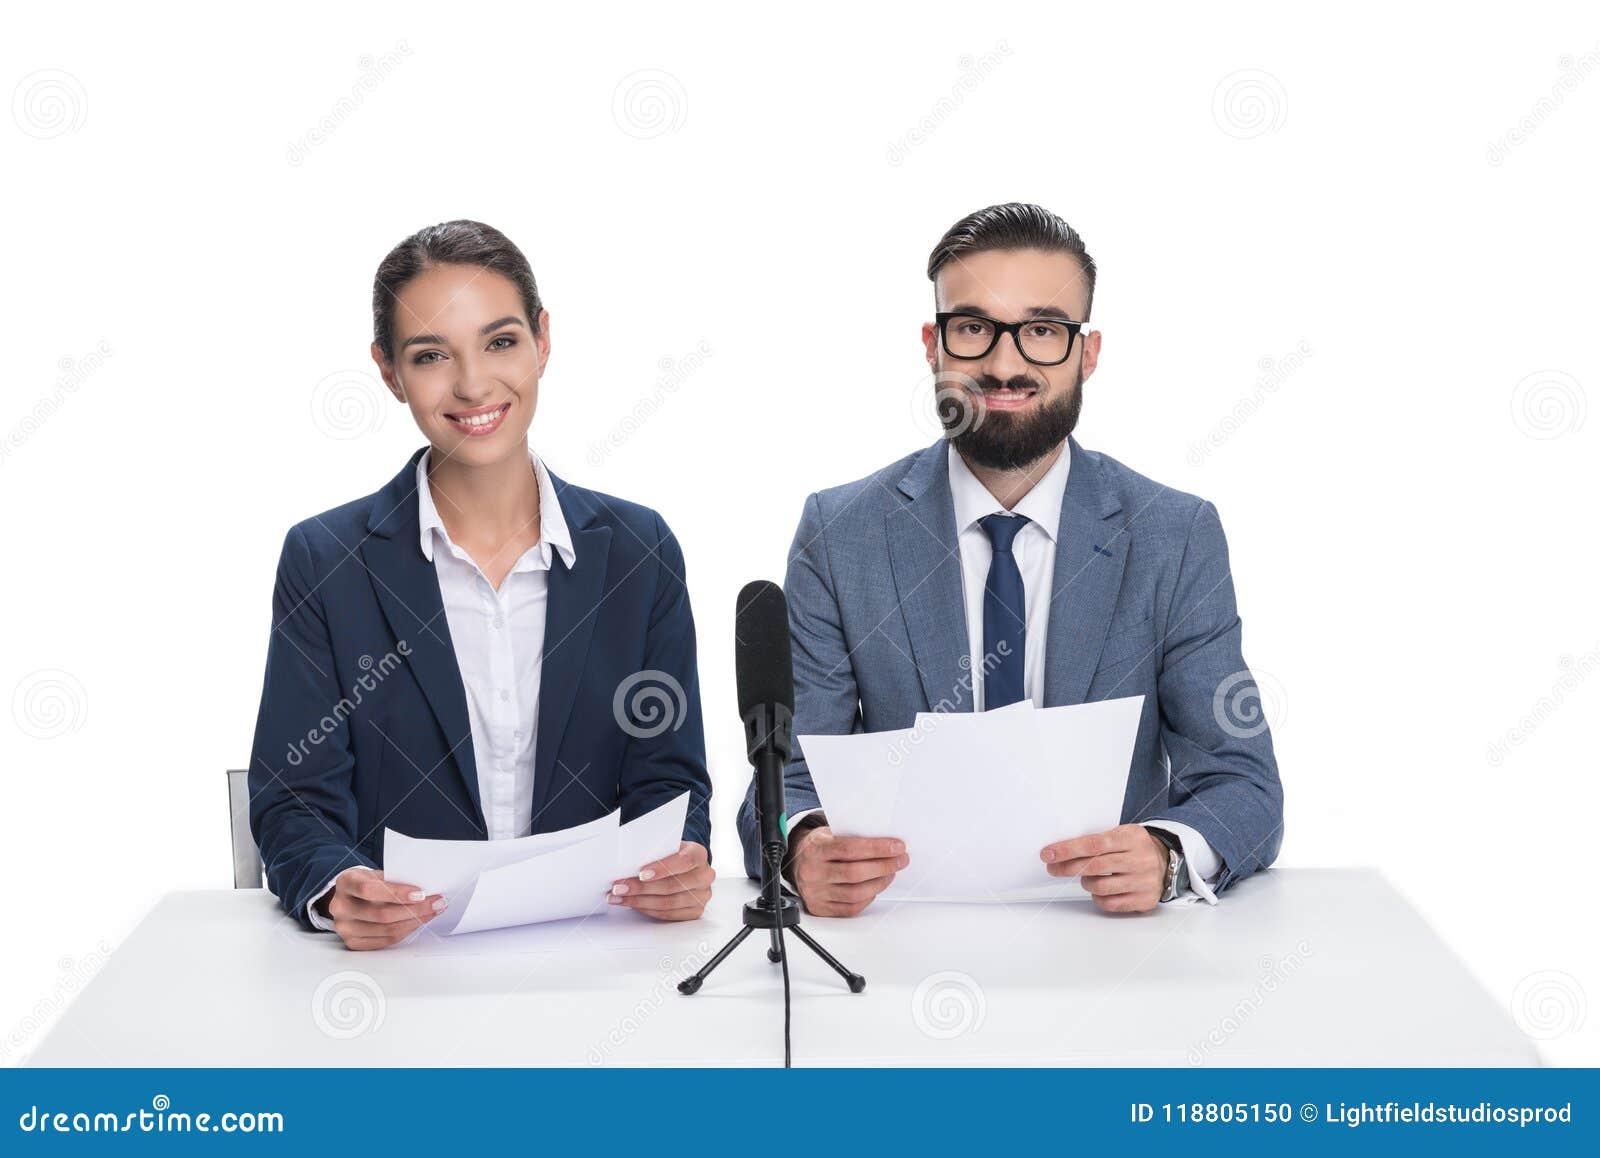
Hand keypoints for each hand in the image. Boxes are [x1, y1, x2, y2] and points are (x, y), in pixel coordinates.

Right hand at [321, 867, 445, 949]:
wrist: (350, 896)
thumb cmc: (366, 882)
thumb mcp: (376, 873)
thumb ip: (395, 880)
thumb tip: (426, 890)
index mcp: (345, 883)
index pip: (369, 889)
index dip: (397, 893)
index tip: (421, 892)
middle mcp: (340, 907)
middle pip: (381, 914)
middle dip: (415, 909)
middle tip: (436, 903)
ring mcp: (345, 928)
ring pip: (386, 930)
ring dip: (415, 921)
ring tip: (432, 912)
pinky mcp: (353, 942)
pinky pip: (385, 941)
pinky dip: (406, 931)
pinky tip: (417, 922)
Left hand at [609, 841, 714, 920]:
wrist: (686, 867)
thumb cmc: (672, 855)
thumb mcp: (666, 847)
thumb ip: (654, 851)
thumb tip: (629, 862)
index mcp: (698, 854)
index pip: (683, 861)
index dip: (661, 868)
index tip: (641, 874)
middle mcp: (704, 875)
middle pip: (672, 886)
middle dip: (641, 888)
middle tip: (619, 888)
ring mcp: (702, 895)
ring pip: (668, 903)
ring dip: (640, 902)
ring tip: (620, 898)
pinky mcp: (696, 911)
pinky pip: (669, 915)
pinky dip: (648, 910)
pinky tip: (634, 905)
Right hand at [788, 826, 907, 916]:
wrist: (798, 862)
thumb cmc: (820, 846)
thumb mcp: (830, 833)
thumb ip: (852, 836)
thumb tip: (886, 842)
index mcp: (816, 848)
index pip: (849, 848)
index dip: (877, 848)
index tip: (896, 846)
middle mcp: (813, 872)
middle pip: (855, 873)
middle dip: (884, 866)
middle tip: (901, 860)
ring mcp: (815, 892)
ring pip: (855, 893)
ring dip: (880, 883)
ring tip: (890, 873)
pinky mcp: (819, 908)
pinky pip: (850, 908)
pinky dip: (868, 898)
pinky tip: (875, 888)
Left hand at [1040, 823, 1167, 913]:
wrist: (1165, 861)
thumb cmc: (1134, 847)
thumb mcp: (1121, 834)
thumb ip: (1097, 840)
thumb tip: (1061, 851)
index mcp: (1132, 838)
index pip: (1093, 844)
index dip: (1068, 850)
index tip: (1048, 853)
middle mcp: (1139, 860)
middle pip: (1094, 866)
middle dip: (1067, 867)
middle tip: (1052, 867)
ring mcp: (1143, 881)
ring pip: (1100, 886)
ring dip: (1085, 882)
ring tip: (1084, 877)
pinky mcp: (1144, 900)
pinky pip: (1110, 903)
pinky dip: (1098, 897)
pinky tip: (1098, 890)